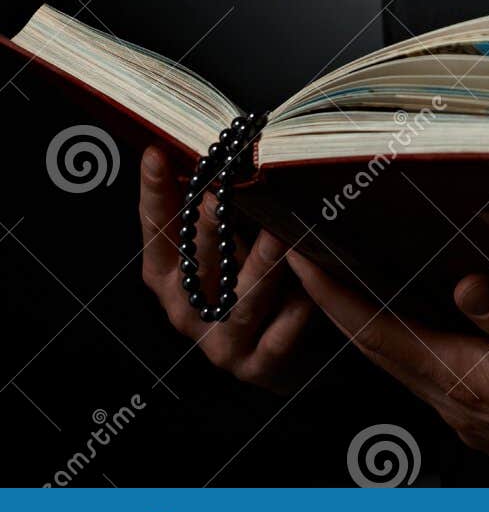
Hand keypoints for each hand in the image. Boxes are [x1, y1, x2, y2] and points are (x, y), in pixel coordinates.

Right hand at [139, 145, 317, 393]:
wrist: (283, 355)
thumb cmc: (249, 283)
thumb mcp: (224, 244)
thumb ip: (212, 207)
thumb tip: (213, 144)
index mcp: (168, 279)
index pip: (156, 231)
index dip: (155, 193)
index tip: (157, 153)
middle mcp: (186, 313)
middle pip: (196, 265)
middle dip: (209, 227)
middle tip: (221, 191)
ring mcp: (220, 344)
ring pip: (242, 301)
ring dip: (261, 265)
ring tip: (279, 233)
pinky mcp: (259, 367)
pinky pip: (279, 336)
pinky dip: (296, 312)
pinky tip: (310, 288)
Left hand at [285, 253, 488, 485]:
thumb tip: (468, 283)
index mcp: (461, 380)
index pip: (374, 331)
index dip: (331, 293)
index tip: (297, 253)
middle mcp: (451, 398)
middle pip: (372, 344)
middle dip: (334, 298)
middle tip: (305, 249)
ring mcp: (465, 409)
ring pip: (395, 356)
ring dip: (364, 315)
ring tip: (343, 270)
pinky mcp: (484, 410)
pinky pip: (422, 365)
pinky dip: (400, 331)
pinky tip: (411, 310)